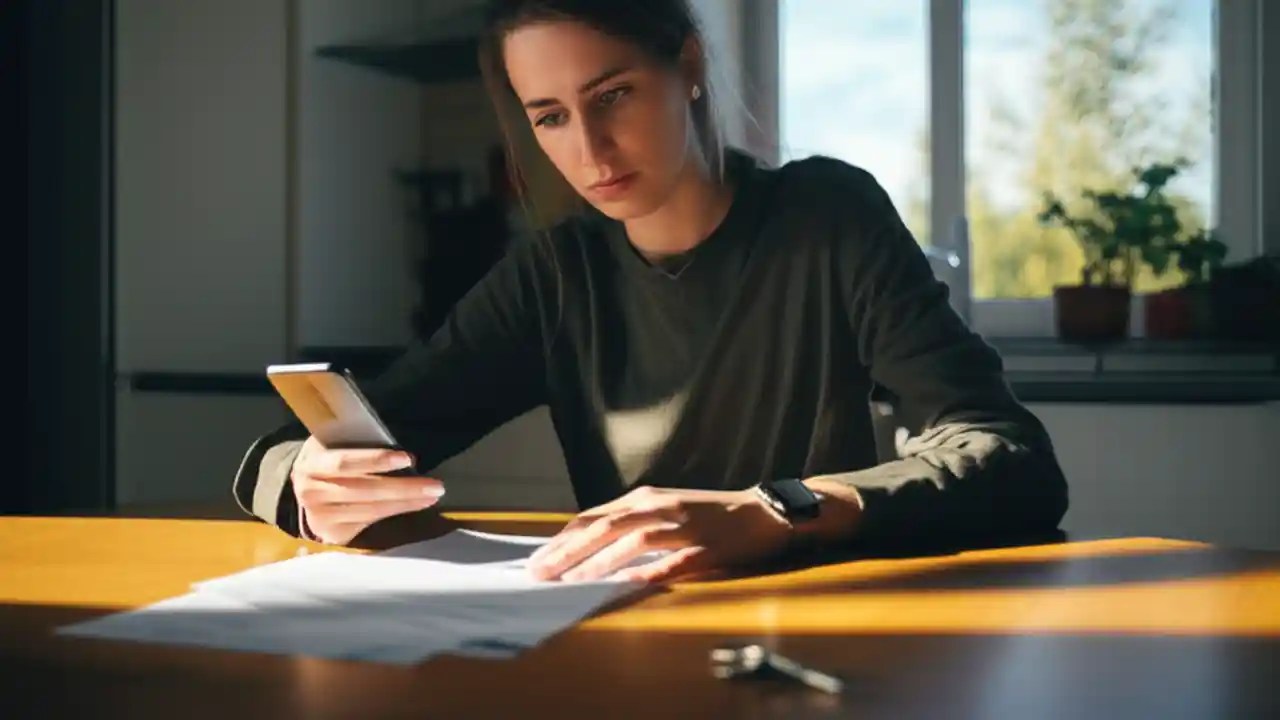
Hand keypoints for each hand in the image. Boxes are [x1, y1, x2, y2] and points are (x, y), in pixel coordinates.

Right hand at [291, 436, 444, 544]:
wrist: (304, 490)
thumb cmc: (327, 459)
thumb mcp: (333, 444)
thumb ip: (358, 444)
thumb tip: (401, 453)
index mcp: (312, 464)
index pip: (345, 463)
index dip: (376, 460)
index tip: (406, 459)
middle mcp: (312, 493)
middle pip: (364, 490)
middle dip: (403, 488)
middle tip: (435, 485)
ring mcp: (321, 517)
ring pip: (371, 510)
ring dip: (406, 503)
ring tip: (432, 495)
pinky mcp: (333, 533)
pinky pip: (370, 522)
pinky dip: (397, 512)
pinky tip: (416, 505)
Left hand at [526, 486, 791, 583]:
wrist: (763, 514)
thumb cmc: (709, 516)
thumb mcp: (664, 510)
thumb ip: (630, 524)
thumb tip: (588, 548)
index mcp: (645, 498)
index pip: (594, 517)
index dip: (563, 539)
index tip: (537, 559)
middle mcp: (660, 507)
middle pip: (605, 527)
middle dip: (568, 551)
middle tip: (540, 573)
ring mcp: (684, 527)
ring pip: (632, 541)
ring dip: (598, 562)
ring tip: (570, 582)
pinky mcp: (706, 549)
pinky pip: (671, 563)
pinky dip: (645, 574)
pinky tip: (624, 586)